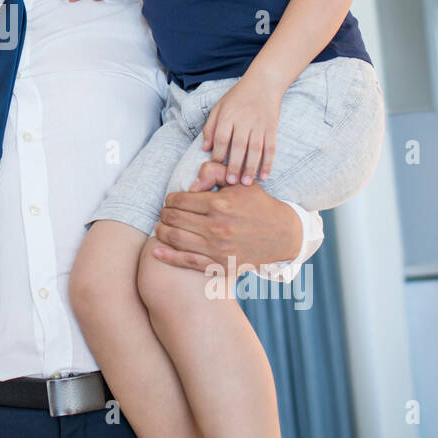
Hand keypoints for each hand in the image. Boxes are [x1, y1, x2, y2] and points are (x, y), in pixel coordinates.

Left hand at [150, 160, 302, 272]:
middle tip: (164, 213)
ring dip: (162, 232)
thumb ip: (213, 172)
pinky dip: (167, 256)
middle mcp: (217, 227)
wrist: (282, 235)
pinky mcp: (219, 265)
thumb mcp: (239, 182)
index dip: (170, 199)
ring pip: (175, 239)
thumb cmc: (257, 205)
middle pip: (174, 218)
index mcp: (220, 204)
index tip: (171, 200)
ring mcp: (217, 249)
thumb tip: (191, 184)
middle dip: (164, 214)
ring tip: (160, 228)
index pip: (180, 200)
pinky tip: (156, 251)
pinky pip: (186, 261)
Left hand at [203, 75, 283, 184]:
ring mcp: (260, 125)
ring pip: (255, 149)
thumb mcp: (219, 107)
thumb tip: (205, 148)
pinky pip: (271, 148)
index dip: (218, 153)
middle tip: (230, 182)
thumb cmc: (237, 97)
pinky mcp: (272, 128)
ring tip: (246, 182)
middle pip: (239, 146)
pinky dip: (268, 163)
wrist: (264, 83)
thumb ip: (210, 127)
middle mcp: (244, 120)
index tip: (215, 167)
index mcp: (228, 115)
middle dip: (234, 165)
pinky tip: (264, 176)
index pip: (222, 137)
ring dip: (251, 168)